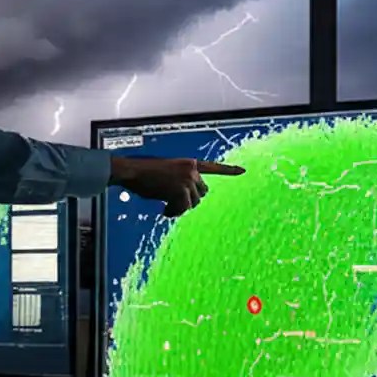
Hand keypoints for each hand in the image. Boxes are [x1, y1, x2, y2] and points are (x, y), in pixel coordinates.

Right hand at [109, 156, 244, 217]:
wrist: (133, 171)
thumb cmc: (145, 172)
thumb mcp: (168, 172)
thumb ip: (182, 181)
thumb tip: (189, 200)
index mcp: (189, 164)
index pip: (213, 167)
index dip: (229, 170)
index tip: (243, 171)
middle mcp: (191, 170)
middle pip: (202, 193)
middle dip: (190, 200)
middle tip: (174, 204)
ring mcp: (187, 180)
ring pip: (193, 203)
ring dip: (180, 208)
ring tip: (167, 207)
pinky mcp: (180, 190)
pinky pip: (183, 208)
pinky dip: (174, 212)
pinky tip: (165, 211)